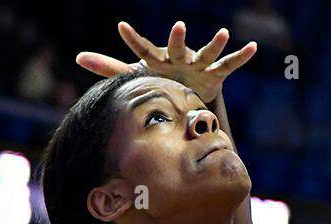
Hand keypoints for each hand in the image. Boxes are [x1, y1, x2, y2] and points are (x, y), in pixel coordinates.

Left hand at [76, 19, 255, 103]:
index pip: (143, 49)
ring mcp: (198, 62)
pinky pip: (229, 64)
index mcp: (158, 59)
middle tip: (177, 25)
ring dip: (216, 42)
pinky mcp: (214, 72)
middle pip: (177, 46)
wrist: (184, 91)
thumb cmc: (157, 79)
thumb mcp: (134, 75)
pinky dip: (240, 56)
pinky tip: (252, 47)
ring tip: (225, 32)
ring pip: (207, 51)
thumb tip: (78, 57)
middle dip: (178, 37)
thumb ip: (107, 67)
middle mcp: (179, 57)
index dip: (133, 40)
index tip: (121, 28)